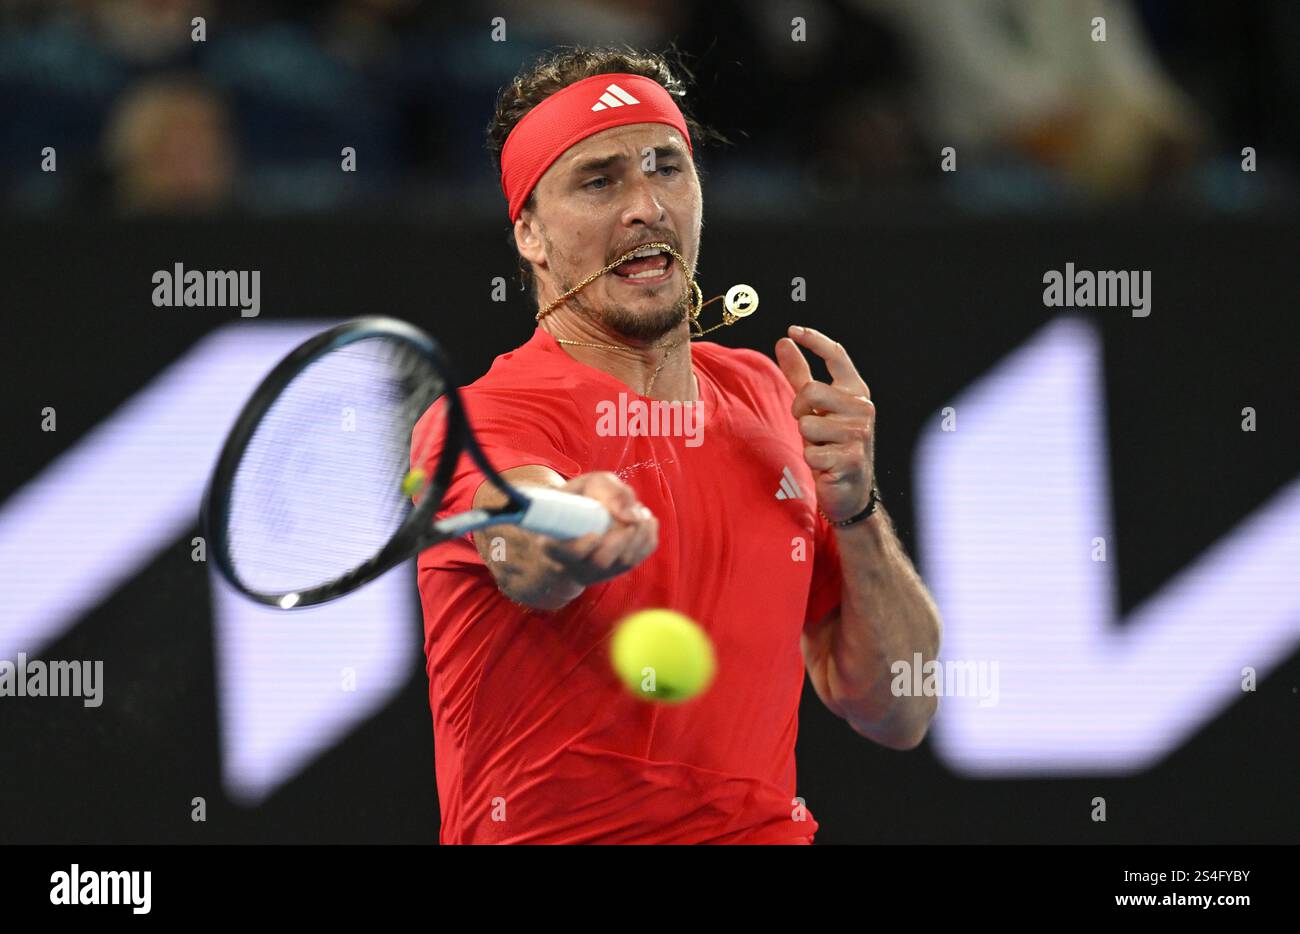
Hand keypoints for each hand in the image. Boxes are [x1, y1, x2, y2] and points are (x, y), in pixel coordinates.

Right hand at [541, 471, 658, 585]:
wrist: (581, 514)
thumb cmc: (581, 497)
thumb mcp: (588, 484)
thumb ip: (607, 491)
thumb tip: (631, 516)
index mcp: (554, 544)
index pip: (569, 554)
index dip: (584, 547)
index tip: (595, 534)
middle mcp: (574, 564)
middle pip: (601, 562)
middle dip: (621, 539)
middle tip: (631, 518)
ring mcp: (596, 571)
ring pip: (623, 563)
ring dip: (639, 535)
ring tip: (640, 513)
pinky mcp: (616, 570)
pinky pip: (638, 559)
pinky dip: (647, 538)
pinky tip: (646, 521)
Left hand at [774, 326, 875, 522]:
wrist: (850, 492)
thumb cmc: (831, 445)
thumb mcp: (816, 408)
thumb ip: (799, 375)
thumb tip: (783, 341)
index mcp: (856, 392)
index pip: (837, 356)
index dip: (814, 340)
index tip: (792, 330)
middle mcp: (863, 408)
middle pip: (811, 391)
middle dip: (799, 410)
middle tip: (809, 426)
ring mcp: (859, 434)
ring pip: (807, 425)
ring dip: (807, 441)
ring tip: (822, 449)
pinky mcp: (851, 458)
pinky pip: (810, 453)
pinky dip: (811, 462)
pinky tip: (826, 466)